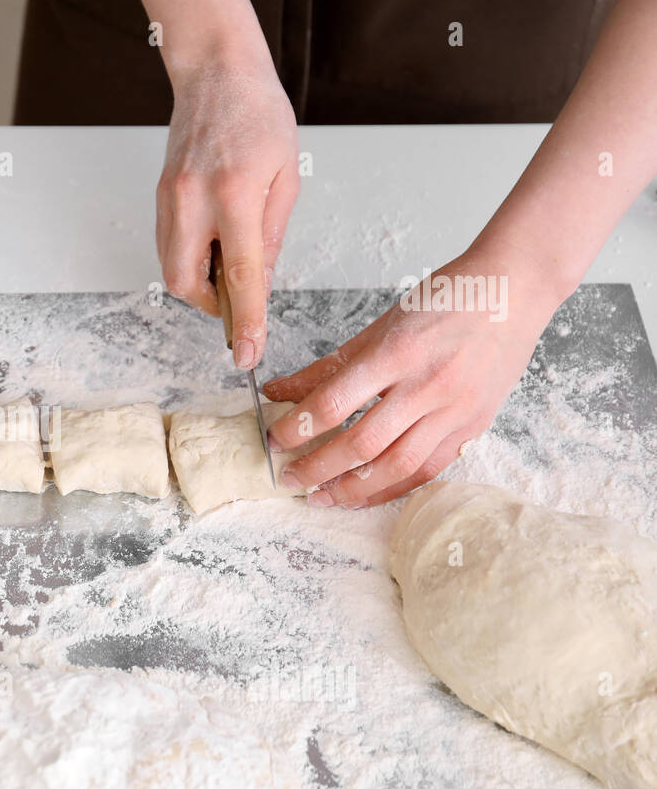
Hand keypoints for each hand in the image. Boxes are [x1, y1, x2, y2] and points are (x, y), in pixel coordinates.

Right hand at [156, 64, 299, 368]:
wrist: (216, 73)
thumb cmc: (259, 115)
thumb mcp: (285, 177)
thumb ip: (271, 235)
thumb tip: (259, 284)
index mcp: (233, 194)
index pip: (239, 275)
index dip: (246, 320)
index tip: (248, 353)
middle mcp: (192, 200)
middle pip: (188, 284)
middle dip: (213, 305)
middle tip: (239, 297)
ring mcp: (168, 199)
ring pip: (172, 270)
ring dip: (201, 282)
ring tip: (228, 262)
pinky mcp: (159, 197)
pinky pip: (167, 248)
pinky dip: (190, 260)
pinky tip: (212, 244)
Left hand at [262, 248, 561, 507]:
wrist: (514, 290)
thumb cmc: (446, 301)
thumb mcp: (380, 326)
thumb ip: (328, 366)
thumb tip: (278, 393)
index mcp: (397, 353)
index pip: (334, 403)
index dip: (297, 429)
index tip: (274, 441)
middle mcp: (427, 386)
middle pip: (361, 443)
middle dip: (317, 468)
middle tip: (289, 478)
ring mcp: (454, 410)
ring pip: (396, 466)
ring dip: (352, 489)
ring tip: (322, 497)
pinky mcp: (473, 426)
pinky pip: (428, 469)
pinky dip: (392, 487)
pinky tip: (365, 494)